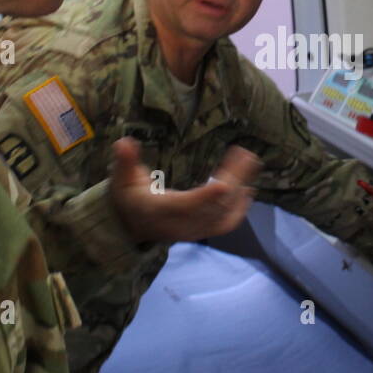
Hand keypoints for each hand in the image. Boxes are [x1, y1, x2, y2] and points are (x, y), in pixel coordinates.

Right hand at [109, 137, 262, 243]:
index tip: (224, 183)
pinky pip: (225, 224)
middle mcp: (181, 223)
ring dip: (240, 189)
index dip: (207, 196)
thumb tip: (124, 142)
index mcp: (161, 210)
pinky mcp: (202, 230)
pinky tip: (249, 189)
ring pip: (223, 213)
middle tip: (247, 155)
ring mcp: (194, 230)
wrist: (130, 227)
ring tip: (251, 164)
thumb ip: (125, 161)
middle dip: (233, 180)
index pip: (187, 206)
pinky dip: (240, 208)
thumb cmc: (128, 199)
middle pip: (213, 205)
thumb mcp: (121, 179)